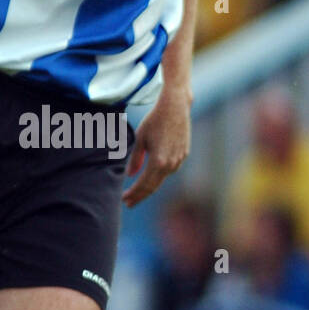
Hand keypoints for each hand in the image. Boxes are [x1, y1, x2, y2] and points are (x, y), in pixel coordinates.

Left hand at [122, 85, 190, 207]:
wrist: (176, 107)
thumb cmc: (155, 120)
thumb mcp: (140, 139)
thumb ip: (135, 159)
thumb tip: (130, 175)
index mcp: (158, 161)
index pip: (144, 185)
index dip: (134, 194)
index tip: (124, 200)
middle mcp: (171, 164)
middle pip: (153, 187)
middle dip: (140, 195)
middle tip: (129, 202)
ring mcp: (179, 160)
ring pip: (162, 178)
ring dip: (149, 186)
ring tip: (137, 191)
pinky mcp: (184, 155)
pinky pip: (169, 169)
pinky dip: (158, 175)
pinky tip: (151, 176)